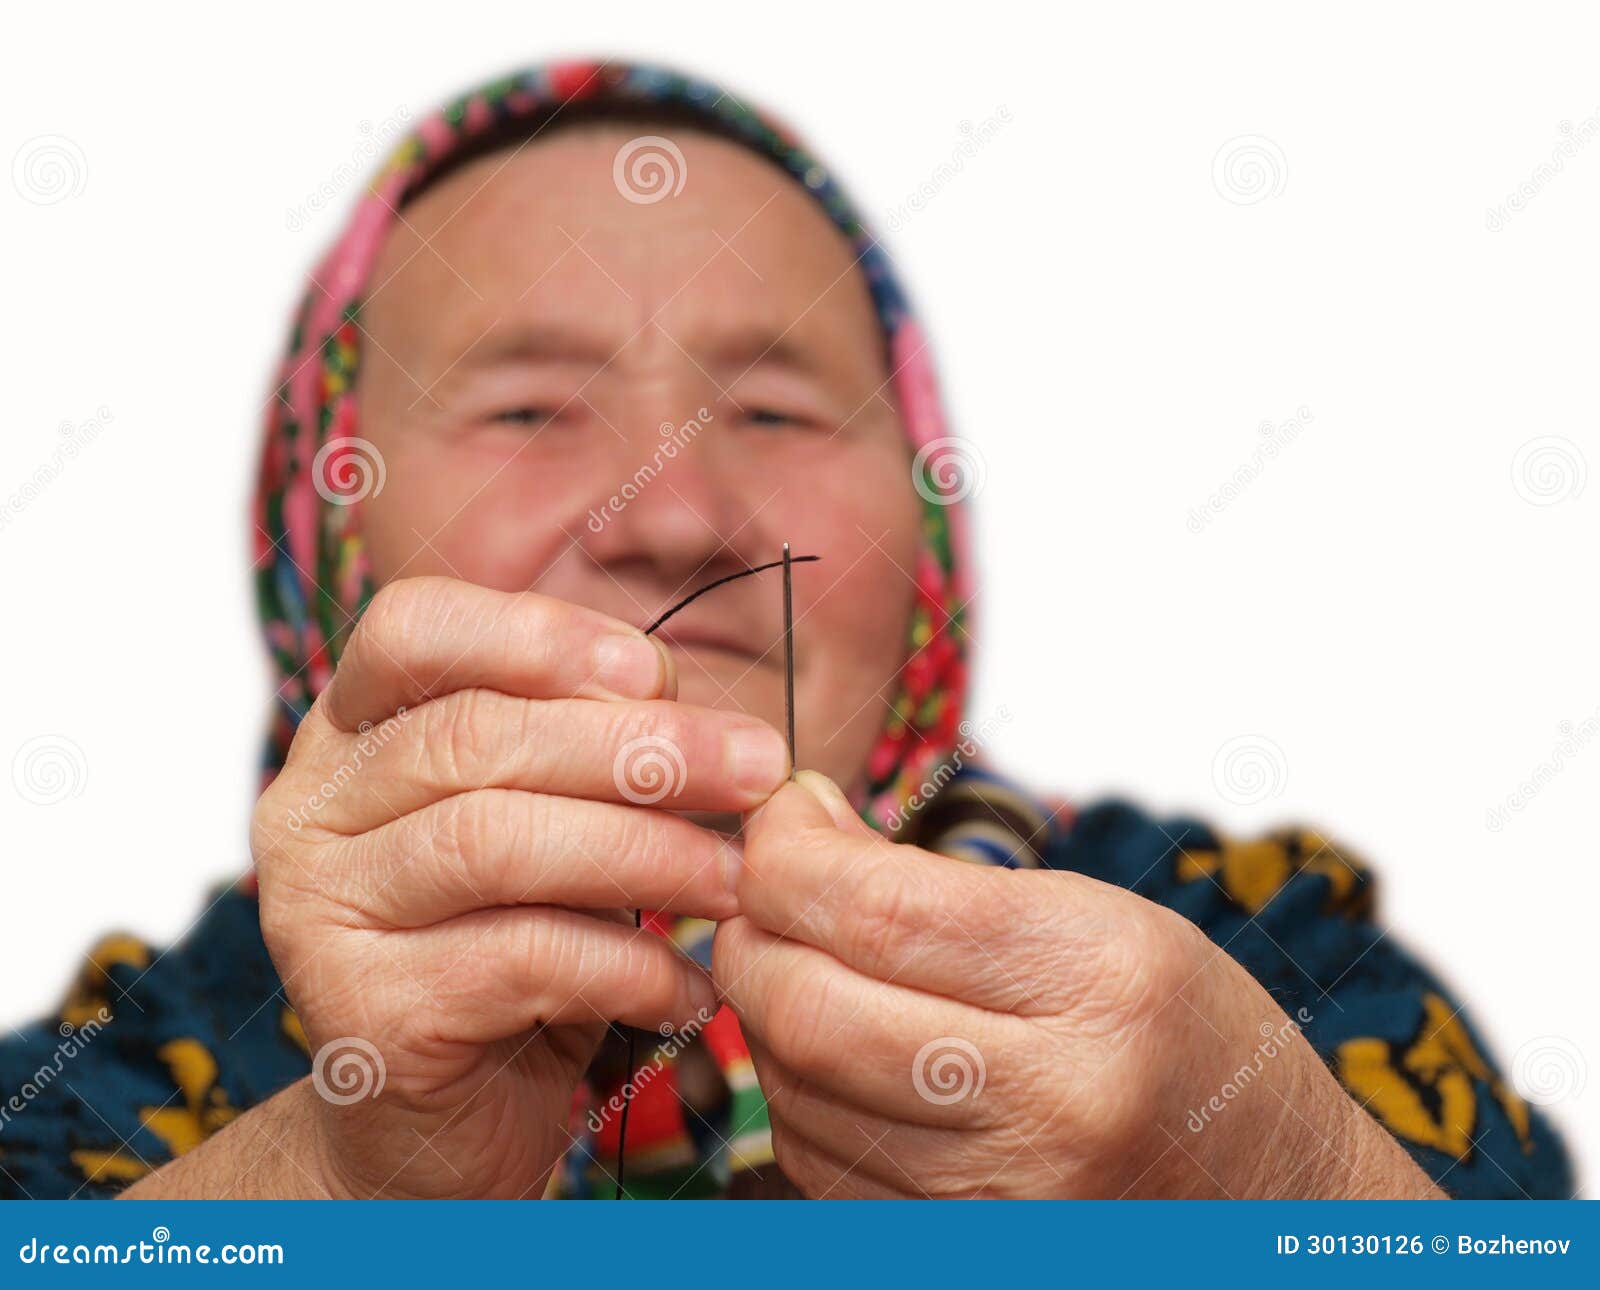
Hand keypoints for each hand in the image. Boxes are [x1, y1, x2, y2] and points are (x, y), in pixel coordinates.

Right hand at [234, 577, 786, 1198]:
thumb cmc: (515, 948)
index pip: (411, 628)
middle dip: (639, 749)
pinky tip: (692, 987)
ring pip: (493, 843)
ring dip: (644, 854)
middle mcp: (309, 810)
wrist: (440, 1124)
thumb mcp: (556, 827)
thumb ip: (596, 752)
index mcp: (350, 733)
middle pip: (474, 738)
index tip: (655, 671)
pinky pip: (519, 961)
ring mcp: (318, 913)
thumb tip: (704, 717)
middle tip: (758, 771)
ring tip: (736, 882)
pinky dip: (629, 968)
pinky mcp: (362, 1015)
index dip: (537, 633)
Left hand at [714, 773, 1442, 1198]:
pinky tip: (831, 1049)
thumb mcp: (1105, 922)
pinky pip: (819, 1166)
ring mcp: (1004, 1201)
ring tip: (799, 961)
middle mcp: (1054, 1102)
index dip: (789, 855)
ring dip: (765, 1013)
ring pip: (798, 1093)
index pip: (879, 912)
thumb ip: (946, 884)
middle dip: (749, 935)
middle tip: (757, 892)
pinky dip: (797, 1093)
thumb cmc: (1189, 1038)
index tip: (780, 819)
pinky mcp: (959, 1251)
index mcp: (1102, 983)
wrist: (1276, 1201)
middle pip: (814, 1009)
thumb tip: (801, 836)